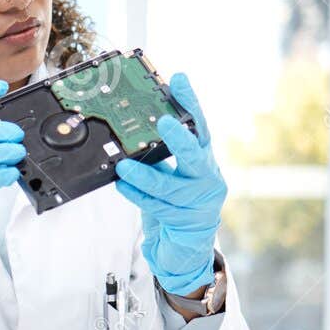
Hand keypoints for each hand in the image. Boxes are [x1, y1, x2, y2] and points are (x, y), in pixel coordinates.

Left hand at [114, 72, 225, 295]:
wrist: (184, 250)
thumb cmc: (174, 206)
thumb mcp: (169, 175)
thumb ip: (158, 155)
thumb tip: (131, 128)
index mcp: (203, 159)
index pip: (199, 126)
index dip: (190, 102)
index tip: (178, 79)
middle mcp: (208, 177)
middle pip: (195, 153)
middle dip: (179, 137)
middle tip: (164, 122)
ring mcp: (201, 201)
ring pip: (170, 185)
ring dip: (144, 175)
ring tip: (121, 167)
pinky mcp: (189, 222)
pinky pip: (159, 207)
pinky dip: (138, 195)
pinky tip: (123, 187)